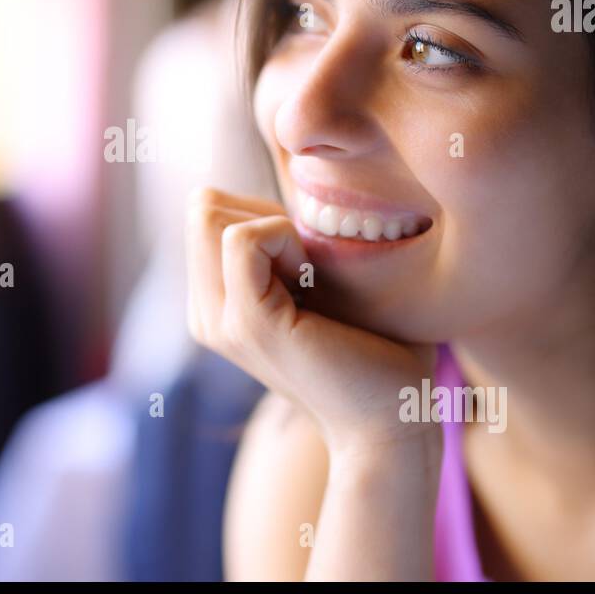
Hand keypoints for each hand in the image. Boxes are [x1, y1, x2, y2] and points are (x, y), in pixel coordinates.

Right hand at [185, 186, 439, 461]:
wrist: (395, 416)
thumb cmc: (377, 344)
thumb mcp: (320, 278)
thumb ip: (291, 241)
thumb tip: (292, 177)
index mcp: (216, 304)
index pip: (206, 209)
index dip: (260, 210)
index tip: (306, 256)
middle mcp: (205, 314)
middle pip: (200, 205)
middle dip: (260, 211)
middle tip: (309, 262)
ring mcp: (219, 322)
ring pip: (208, 212)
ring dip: (272, 223)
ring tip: (310, 273)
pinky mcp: (247, 324)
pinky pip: (242, 237)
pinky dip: (283, 234)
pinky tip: (312, 274)